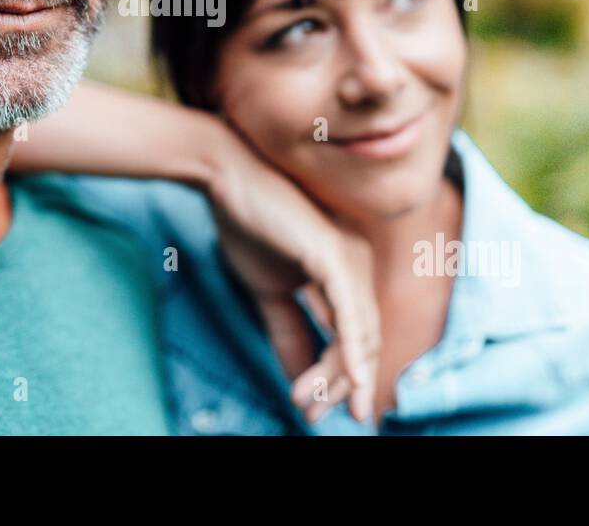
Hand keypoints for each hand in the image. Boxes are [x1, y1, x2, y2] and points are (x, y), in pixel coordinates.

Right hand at [203, 123, 378, 423]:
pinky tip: (343, 380)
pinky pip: (350, 314)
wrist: (224, 175)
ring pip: (361, 333)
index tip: (310, 408)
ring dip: (339, 376)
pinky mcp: (335, 255)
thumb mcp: (267, 290)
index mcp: (346, 270)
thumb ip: (287, 332)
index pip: (354, 334)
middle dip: (342, 383)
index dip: (338, 375)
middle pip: (364, 340)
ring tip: (311, 405)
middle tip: (313, 415)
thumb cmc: (247, 222)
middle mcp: (359, 264)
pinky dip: (348, 351)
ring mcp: (352, 258)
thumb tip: (296, 378)